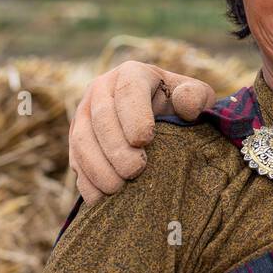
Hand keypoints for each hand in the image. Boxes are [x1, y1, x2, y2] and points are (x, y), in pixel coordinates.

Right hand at [69, 61, 214, 202]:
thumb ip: (196, 97)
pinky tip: (99, 198)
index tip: (145, 141)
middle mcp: (102, 89)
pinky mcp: (77, 138)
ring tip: (117, 188)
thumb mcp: (197, 96)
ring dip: (97, 166)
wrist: (161, 116)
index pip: (128, 91)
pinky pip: (75, 159)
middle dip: (115, 147)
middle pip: (101, 117)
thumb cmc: (180, 106)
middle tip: (134, 171)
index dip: (133, 116)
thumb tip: (186, 105)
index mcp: (132, 74)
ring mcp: (85, 114)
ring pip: (82, 139)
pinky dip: (85, 179)